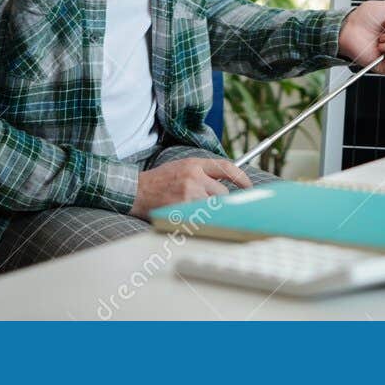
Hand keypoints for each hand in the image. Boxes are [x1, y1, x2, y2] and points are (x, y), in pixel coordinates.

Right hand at [130, 157, 251, 218]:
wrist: (136, 191)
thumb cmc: (160, 181)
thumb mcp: (182, 167)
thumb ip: (204, 172)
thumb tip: (227, 183)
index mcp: (194, 164)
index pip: (226, 167)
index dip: (241, 177)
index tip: (248, 186)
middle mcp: (193, 177)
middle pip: (222, 193)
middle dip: (217, 200)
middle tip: (205, 202)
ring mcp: (188, 195)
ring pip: (213, 207)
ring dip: (207, 211)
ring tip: (192, 208)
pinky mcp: (182, 210)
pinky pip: (201, 219)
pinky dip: (198, 220)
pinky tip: (186, 216)